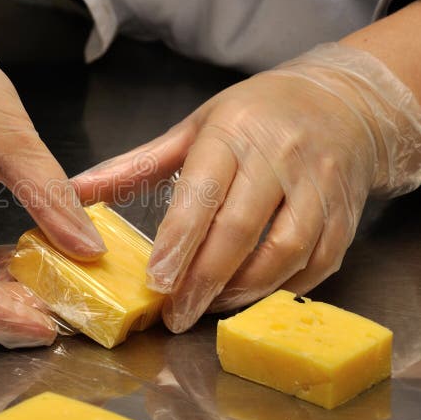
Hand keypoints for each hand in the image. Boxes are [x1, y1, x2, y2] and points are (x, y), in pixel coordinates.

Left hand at [74, 43, 420, 332]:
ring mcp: (320, 186)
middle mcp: (280, 157)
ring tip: (210, 307)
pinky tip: (253, 296)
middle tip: (177, 315)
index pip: (203, 191)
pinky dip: (284, 287)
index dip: (180, 241)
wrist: (343, 104)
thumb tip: (75, 191)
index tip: (157, 281)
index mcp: (234, 132)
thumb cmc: (256, 115)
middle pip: (242, 228)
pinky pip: (319, 261)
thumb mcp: (194, 128)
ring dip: (245, 290)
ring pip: (286, 251)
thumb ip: (136, 165)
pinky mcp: (345, 213)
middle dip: (205, 280)